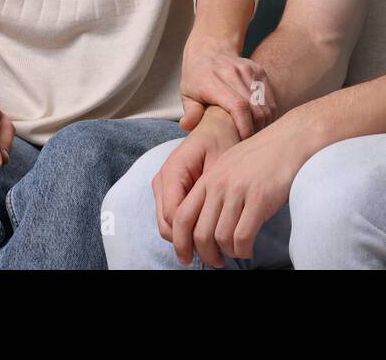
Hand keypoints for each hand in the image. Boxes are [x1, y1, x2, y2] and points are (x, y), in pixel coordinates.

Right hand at [153, 106, 239, 242]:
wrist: (218, 124)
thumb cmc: (223, 140)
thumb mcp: (222, 163)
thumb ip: (214, 189)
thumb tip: (212, 221)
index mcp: (173, 171)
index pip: (174, 216)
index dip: (191, 238)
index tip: (215, 252)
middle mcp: (162, 179)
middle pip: (167, 225)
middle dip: (188, 245)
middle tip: (216, 260)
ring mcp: (163, 185)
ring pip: (167, 225)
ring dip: (187, 241)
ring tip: (214, 253)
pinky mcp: (169, 190)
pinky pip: (172, 217)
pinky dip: (186, 231)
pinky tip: (207, 239)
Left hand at [171, 114, 320, 266]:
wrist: (290, 140)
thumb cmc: (263, 156)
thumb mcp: (229, 166)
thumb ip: (214, 189)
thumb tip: (204, 222)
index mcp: (208, 178)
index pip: (182, 216)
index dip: (180, 242)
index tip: (186, 256)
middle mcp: (219, 184)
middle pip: (199, 233)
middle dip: (206, 255)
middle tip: (216, 261)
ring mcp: (238, 191)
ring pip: (220, 238)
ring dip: (228, 253)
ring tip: (237, 252)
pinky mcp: (259, 199)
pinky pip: (242, 237)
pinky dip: (244, 250)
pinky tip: (250, 248)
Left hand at [179, 43, 275, 138]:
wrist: (210, 49)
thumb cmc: (197, 77)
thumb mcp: (187, 94)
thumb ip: (190, 112)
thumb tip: (187, 126)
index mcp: (213, 81)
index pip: (238, 105)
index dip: (244, 125)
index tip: (242, 139)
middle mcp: (233, 73)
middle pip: (255, 107)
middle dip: (255, 128)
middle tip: (247, 141)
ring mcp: (248, 70)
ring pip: (265, 104)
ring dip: (263, 122)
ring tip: (253, 133)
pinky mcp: (259, 71)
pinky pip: (270, 98)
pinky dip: (267, 113)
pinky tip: (258, 122)